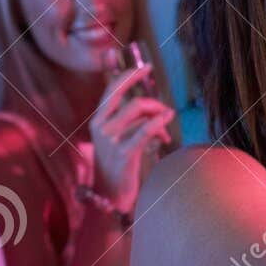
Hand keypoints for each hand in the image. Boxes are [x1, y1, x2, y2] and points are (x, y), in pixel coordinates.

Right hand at [89, 62, 175, 214]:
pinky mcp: (123, 153)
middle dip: (155, 104)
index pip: (112, 90)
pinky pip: (144, 130)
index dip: (129, 76)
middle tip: (165, 113)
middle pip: (133, 101)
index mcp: (97, 121)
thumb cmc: (118, 168)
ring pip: (141, 113)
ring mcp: (110, 140)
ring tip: (165, 134)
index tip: (147, 68)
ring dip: (159, 119)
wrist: (109, 197)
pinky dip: (159, 123)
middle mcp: (101, 127)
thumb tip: (157, 112)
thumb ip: (131, 122)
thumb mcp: (119, 140)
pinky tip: (167, 122)